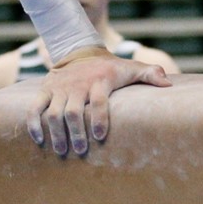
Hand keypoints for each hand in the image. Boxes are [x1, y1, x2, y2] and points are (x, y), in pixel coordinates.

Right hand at [26, 51, 170, 157]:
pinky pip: (35, 108)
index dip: (98, 118)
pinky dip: (34, 124)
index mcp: (100, 80)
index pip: (99, 100)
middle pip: (73, 111)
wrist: (80, 51)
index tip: (99, 136)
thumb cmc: (110, 67)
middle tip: (80, 152)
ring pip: (53, 113)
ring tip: (63, 151)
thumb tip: (168, 85)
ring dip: (57, 134)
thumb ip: (149, 74)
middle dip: (76, 133)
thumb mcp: (130, 67)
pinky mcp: (46, 90)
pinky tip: (39, 140)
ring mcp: (60, 88)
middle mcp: (78, 85)